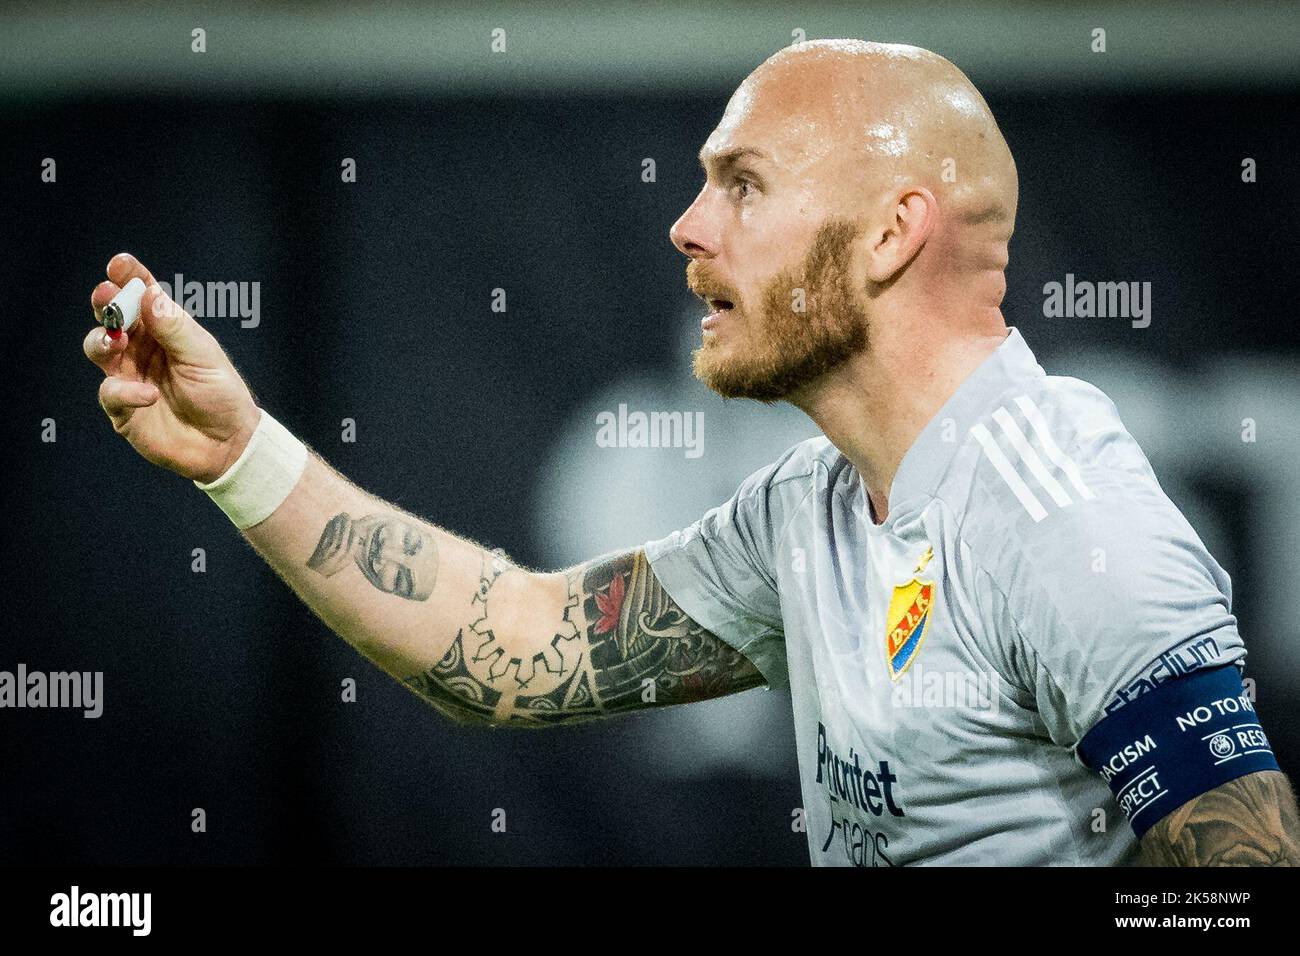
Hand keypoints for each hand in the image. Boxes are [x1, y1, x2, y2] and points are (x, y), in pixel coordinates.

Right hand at [85, 253, 261, 482]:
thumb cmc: (221, 394)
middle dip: (106, 303)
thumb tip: (150, 294)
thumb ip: (174, 327)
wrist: (228, 443)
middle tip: (106, 295)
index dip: (129, 277)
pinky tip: (150, 394)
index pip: (143, 296)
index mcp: (165, 329)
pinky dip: (126, 391)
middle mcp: (142, 348)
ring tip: (116, 342)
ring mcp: (129, 376)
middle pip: (112, 317)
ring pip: (99, 348)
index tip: (119, 264)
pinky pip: (111, 392)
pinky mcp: (123, 408)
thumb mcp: (203, 356)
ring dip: (102, 341)